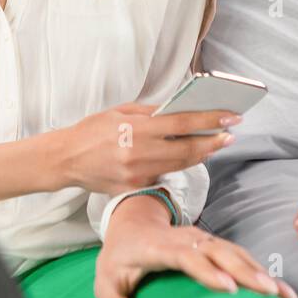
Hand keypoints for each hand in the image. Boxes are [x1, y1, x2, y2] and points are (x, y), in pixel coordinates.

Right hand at [56, 103, 239, 196]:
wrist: (65, 159)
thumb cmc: (92, 130)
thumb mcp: (121, 111)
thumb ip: (152, 112)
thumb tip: (181, 109)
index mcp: (136, 128)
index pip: (183, 123)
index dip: (210, 121)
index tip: (231, 117)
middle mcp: (139, 152)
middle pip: (187, 149)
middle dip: (213, 142)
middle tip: (230, 135)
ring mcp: (137, 173)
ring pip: (179, 165)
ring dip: (201, 155)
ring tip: (214, 145)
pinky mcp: (133, 187)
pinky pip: (162, 176)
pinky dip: (176, 166)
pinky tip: (187, 158)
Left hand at [94, 197, 297, 297]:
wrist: (131, 221)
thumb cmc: (119, 256)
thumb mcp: (107, 282)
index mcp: (158, 247)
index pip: (185, 255)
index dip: (207, 270)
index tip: (229, 286)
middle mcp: (184, 239)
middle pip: (219, 250)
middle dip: (246, 270)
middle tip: (269, 290)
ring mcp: (201, 238)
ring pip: (235, 250)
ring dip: (261, 270)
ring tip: (284, 292)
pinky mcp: (212, 243)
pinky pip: (240, 254)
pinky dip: (261, 269)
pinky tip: (280, 287)